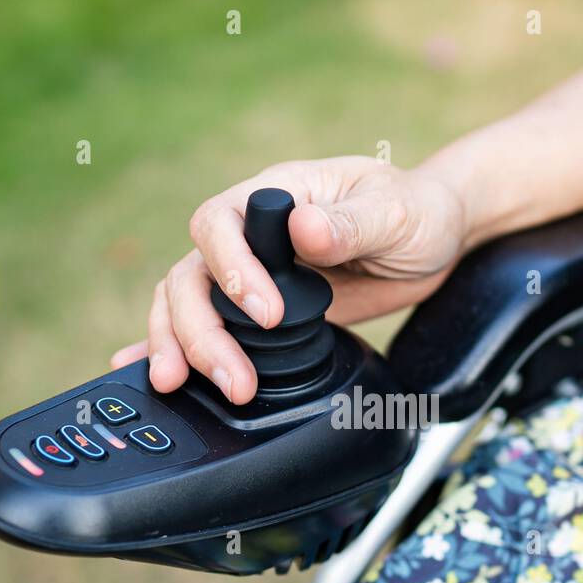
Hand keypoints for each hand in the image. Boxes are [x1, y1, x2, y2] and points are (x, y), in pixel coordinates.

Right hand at [110, 156, 466, 404]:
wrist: (433, 238)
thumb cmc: (416, 210)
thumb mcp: (396, 212)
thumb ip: (351, 223)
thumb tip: (303, 230)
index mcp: (277, 194)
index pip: (220, 222)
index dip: (232, 269)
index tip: (269, 315)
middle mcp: (251, 233)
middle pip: (191, 274)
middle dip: (199, 329)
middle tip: (232, 378)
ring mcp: (249, 274)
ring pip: (186, 303)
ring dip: (180, 346)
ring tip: (180, 387)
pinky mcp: (259, 312)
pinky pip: (205, 325)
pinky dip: (170, 348)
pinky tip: (149, 376)